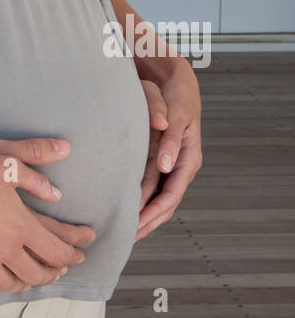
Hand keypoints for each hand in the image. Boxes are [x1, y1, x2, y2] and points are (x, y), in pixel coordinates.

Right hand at [0, 137, 95, 291]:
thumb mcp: (6, 164)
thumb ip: (35, 179)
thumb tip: (57, 193)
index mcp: (21, 226)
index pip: (56, 251)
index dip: (71, 255)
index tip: (79, 255)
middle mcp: (4, 249)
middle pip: (36, 273)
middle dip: (52, 273)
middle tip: (59, 269)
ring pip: (10, 283)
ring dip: (26, 283)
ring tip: (31, 278)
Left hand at [135, 58, 201, 239]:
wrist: (175, 80)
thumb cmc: (177, 96)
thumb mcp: (177, 114)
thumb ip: (172, 140)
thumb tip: (166, 166)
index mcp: (189, 158)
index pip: (173, 193)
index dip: (156, 211)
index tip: (139, 224)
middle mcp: (180, 165)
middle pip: (166, 202)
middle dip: (150, 221)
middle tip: (129, 237)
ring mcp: (170, 163)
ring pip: (158, 197)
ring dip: (145, 214)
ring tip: (127, 232)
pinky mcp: (158, 158)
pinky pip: (151, 185)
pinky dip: (141, 198)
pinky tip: (127, 207)